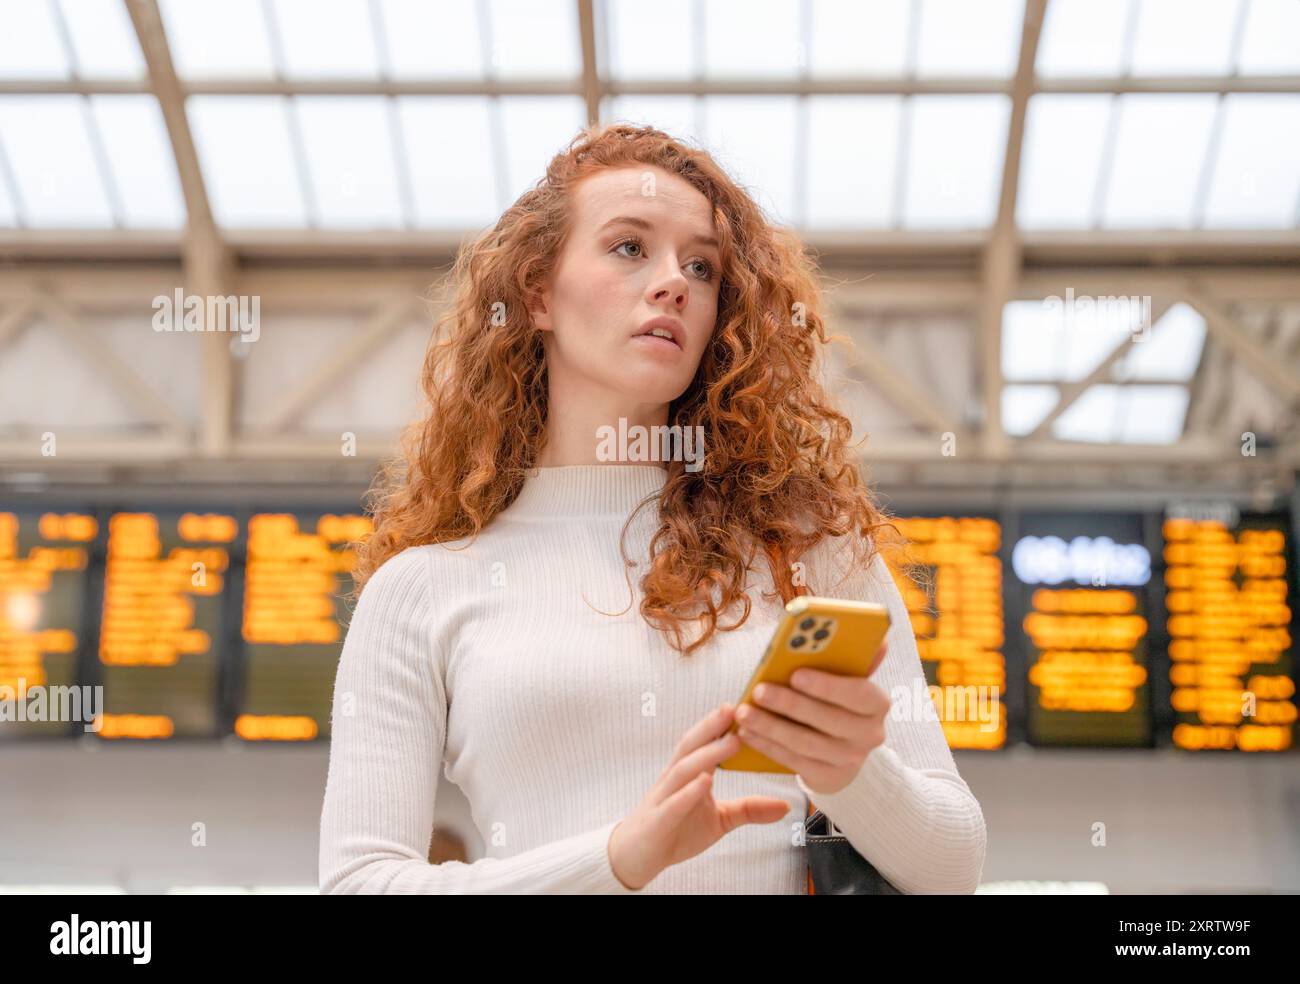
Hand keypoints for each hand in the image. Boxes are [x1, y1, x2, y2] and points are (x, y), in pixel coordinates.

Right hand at [606, 702, 791, 889]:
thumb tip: (785, 806)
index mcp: (688, 774)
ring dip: (708, 753)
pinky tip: (704, 782)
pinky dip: (689, 792)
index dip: (720, 723)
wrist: (636, 857)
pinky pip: (674, 803)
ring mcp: (664, 798)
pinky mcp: (659, 821)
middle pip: (691, 745)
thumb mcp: (719, 820)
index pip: (703, 742)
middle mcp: (674, 779)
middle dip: (712, 725)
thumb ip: (748, 809)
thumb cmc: (676, 830)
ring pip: (684, 769)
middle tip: (736, 708)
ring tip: (732, 741)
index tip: (743, 704)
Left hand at [734, 641, 889, 795]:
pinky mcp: (828, 777)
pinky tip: (747, 732)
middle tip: (759, 691)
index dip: (827, 685)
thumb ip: (853, 659)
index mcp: (877, 704)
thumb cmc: (839, 702)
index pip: (858, 693)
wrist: (845, 751)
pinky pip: (794, 761)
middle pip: (827, 719)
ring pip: (805, 742)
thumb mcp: (849, 680)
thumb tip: (876, 638)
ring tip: (744, 712)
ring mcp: (849, 759)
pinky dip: (768, 745)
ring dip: (771, 726)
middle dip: (789, 704)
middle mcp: (869, 734)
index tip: (796, 674)